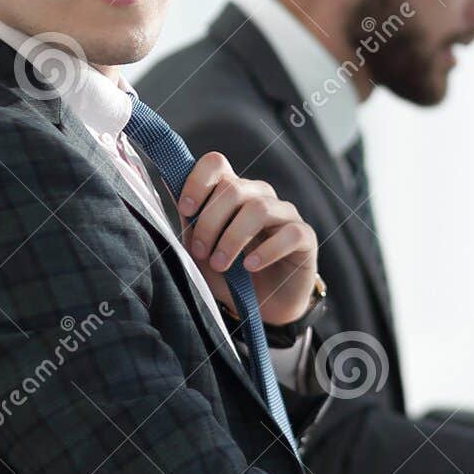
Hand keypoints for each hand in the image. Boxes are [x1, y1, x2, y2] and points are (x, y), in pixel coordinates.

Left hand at [176, 153, 318, 324]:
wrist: (262, 310)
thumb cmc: (229, 278)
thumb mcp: (201, 254)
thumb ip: (189, 223)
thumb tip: (168, 186)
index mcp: (232, 193)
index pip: (217, 164)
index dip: (198, 181)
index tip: (186, 210)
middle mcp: (260, 197)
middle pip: (234, 188)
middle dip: (210, 221)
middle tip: (200, 252)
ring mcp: (285, 215)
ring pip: (259, 208)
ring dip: (233, 238)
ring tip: (221, 265)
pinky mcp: (305, 237)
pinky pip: (290, 233)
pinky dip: (266, 251)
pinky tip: (251, 266)